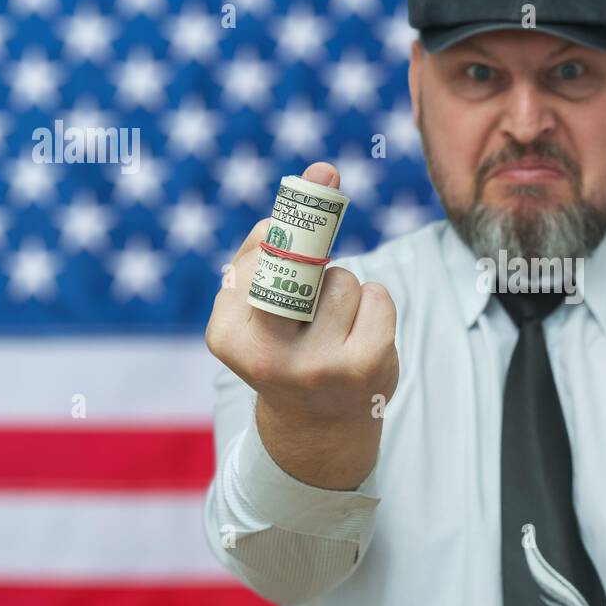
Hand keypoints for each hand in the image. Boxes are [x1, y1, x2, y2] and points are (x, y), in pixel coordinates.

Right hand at [205, 161, 399, 488]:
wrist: (319, 425)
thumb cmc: (281, 347)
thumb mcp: (253, 305)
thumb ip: (266, 246)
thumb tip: (313, 182)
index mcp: (228, 338)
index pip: (258, 261)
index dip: (286, 229)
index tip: (317, 179)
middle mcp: (270, 358)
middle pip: (301, 266)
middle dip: (314, 248)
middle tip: (324, 240)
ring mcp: (321, 367)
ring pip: (341, 280)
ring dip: (342, 288)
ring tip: (332, 325)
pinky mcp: (367, 367)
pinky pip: (377, 295)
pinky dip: (374, 302)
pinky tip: (360, 332)